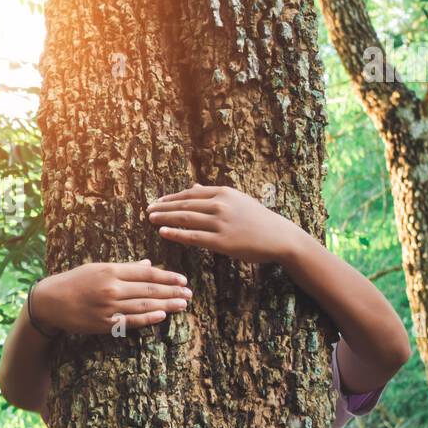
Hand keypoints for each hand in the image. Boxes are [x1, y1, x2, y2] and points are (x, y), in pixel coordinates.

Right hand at [31, 260, 191, 335]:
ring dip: (166, 305)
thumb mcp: (98, 268)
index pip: (146, 273)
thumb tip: (149, 265)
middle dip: (172, 291)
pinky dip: (148, 318)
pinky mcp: (104, 323)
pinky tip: (162, 315)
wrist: (50, 302)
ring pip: (144, 305)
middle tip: (189, 293)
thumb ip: (125, 267)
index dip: (167, 276)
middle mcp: (111, 288)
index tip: (182, 279)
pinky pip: (131, 321)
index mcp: (111, 271)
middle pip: (149, 289)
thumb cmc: (74, 281)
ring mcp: (108, 307)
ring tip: (182, 304)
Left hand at [147, 185, 303, 262]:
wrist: (280, 237)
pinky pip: (194, 237)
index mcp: (223, 192)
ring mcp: (221, 223)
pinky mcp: (222, 241)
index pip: (190, 194)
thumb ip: (213, 194)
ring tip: (151, 219)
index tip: (156, 201)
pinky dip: (176, 234)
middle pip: (184, 205)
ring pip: (186, 219)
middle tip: (148, 209)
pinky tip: (163, 233)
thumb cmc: (257, 219)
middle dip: (163, 207)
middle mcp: (220, 205)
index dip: (171, 198)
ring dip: (165, 219)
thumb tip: (193, 186)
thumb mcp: (237, 200)